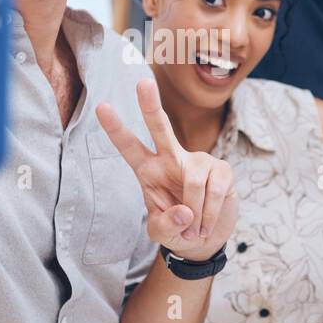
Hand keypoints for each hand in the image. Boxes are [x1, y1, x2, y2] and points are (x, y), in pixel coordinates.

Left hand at [96, 78, 236, 261]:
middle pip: (160, 128)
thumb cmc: (178, 229)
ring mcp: (198, 161)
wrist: (205, 240)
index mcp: (148, 169)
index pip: (129, 147)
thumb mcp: (162, 234)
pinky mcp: (221, 169)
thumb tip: (186, 211)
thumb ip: (165, 226)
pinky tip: (207, 224)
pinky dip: (210, 215)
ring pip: (192, 182)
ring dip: (195, 215)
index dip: (116, 129)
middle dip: (151, 105)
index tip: (102, 106)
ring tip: (194, 230)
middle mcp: (171, 158)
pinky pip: (215, 191)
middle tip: (142, 83)